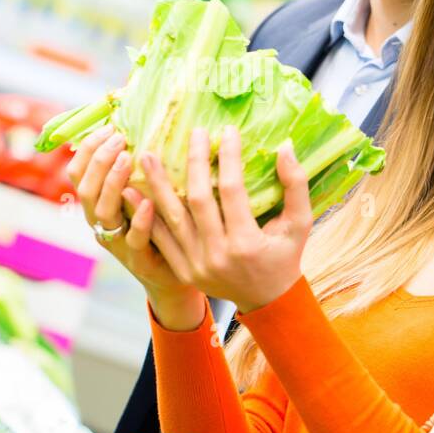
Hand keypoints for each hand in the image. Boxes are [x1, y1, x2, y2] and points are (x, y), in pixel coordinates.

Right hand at [67, 125, 194, 316]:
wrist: (174, 275)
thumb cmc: (159, 227)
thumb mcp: (144, 193)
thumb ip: (137, 168)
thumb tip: (142, 126)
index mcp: (98, 203)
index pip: (77, 172)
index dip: (87, 149)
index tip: (109, 128)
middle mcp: (101, 223)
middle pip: (85, 189)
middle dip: (98, 160)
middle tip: (119, 139)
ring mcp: (117, 242)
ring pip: (102, 212)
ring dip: (113, 183)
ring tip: (127, 160)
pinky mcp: (139, 260)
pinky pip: (133, 239)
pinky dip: (138, 218)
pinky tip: (147, 201)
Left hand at [139, 125, 311, 313]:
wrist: (267, 301)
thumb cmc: (285, 257)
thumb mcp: (300, 224)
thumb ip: (296, 185)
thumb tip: (284, 146)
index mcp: (247, 243)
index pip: (232, 190)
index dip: (228, 157)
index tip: (227, 131)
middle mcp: (218, 255)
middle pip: (198, 199)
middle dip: (194, 162)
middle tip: (193, 133)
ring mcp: (196, 265)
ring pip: (172, 218)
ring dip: (157, 185)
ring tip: (147, 155)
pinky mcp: (183, 271)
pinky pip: (161, 239)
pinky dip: (146, 215)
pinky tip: (133, 191)